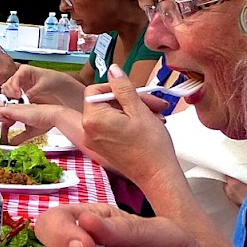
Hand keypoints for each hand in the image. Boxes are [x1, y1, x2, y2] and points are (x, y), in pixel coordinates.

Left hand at [0, 102, 82, 146]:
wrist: (52, 116)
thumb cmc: (45, 121)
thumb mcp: (29, 132)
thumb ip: (19, 137)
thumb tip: (12, 144)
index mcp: (17, 113)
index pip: (2, 117)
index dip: (0, 127)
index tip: (2, 136)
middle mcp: (13, 109)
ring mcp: (13, 108)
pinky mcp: (14, 109)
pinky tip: (6, 124)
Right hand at [1, 64, 82, 107]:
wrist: (59, 85)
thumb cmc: (53, 80)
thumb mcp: (44, 85)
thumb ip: (34, 91)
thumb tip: (25, 97)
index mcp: (24, 70)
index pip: (15, 78)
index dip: (14, 87)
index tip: (18, 95)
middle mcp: (20, 76)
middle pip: (8, 84)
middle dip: (10, 92)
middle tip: (16, 100)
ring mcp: (19, 84)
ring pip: (7, 89)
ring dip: (9, 96)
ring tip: (16, 103)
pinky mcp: (20, 91)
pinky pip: (11, 95)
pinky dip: (12, 100)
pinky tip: (17, 104)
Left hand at [77, 66, 182, 189]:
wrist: (157, 176)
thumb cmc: (151, 147)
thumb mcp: (139, 109)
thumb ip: (123, 87)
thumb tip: (113, 70)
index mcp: (93, 118)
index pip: (95, 90)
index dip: (116, 87)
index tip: (133, 91)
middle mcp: (89, 130)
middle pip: (105, 102)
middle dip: (130, 99)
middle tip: (153, 103)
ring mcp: (95, 140)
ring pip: (112, 114)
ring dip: (134, 110)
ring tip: (156, 115)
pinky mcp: (103, 147)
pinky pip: (113, 127)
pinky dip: (129, 122)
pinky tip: (149, 124)